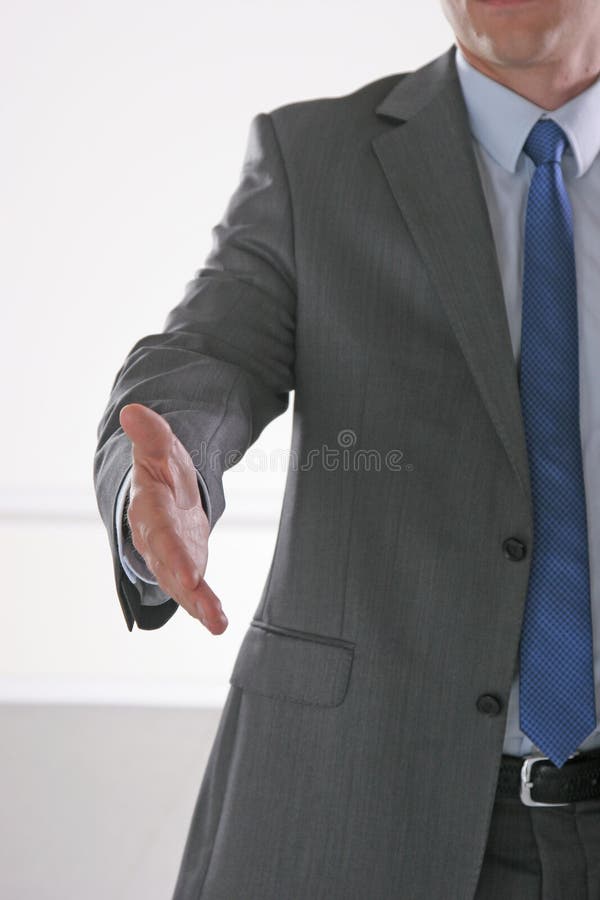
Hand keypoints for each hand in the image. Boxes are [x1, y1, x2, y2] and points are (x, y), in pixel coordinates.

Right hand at [119, 402, 227, 633]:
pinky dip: (205, 609)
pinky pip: (195, 592)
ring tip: (216, 622)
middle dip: (181, 577)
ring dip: (197, 602)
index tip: (188, 571)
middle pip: (168, 561)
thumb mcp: (161, 451)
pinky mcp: (186, 570)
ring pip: (181, 583)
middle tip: (195, 591)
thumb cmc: (162, 474)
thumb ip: (151, 435)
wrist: (161, 498)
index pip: (160, 529)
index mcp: (150, 509)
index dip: (171, 549)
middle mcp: (157, 540)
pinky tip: (219, 626)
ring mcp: (172, 560)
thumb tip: (132, 410)